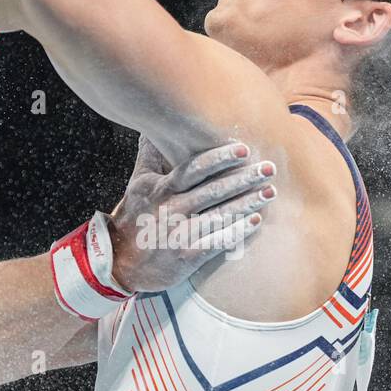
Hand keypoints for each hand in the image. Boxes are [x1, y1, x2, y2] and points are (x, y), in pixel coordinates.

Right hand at [109, 135, 277, 291]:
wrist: (121, 263)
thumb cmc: (135, 217)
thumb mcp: (138, 184)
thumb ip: (150, 155)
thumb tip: (153, 126)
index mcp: (160, 189)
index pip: (193, 169)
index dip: (218, 159)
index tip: (243, 149)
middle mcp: (170, 209)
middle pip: (212, 191)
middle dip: (242, 179)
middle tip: (269, 168)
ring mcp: (178, 234)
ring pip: (218, 216)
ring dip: (247, 203)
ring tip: (269, 192)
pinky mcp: (185, 256)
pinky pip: (216, 243)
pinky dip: (236, 232)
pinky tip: (256, 221)